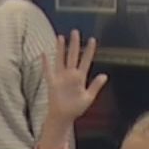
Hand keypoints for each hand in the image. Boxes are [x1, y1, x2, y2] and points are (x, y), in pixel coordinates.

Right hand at [39, 30, 106, 148]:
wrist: (63, 116)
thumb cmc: (76, 108)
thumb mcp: (89, 97)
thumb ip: (96, 86)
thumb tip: (105, 75)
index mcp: (80, 78)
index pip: (86, 61)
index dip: (89, 51)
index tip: (92, 40)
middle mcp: (70, 75)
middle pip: (73, 56)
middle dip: (74, 44)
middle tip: (76, 32)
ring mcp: (61, 77)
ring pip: (61, 60)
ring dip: (60, 49)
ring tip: (61, 37)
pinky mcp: (52, 83)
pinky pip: (48, 71)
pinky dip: (45, 63)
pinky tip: (44, 54)